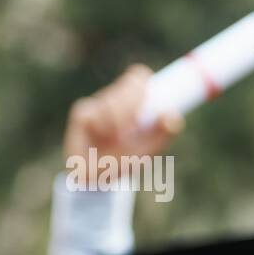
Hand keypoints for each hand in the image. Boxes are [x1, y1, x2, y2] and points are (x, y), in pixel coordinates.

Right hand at [63, 65, 182, 187]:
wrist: (99, 178)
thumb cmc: (127, 159)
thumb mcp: (151, 148)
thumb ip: (166, 131)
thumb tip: (170, 113)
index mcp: (135, 102)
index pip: (139, 76)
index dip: (143, 83)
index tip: (148, 99)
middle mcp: (116, 98)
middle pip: (129, 84)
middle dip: (135, 104)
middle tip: (134, 126)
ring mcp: (98, 103)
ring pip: (113, 99)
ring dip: (121, 119)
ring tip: (119, 138)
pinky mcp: (82, 112)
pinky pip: (96, 113)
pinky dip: (105, 127)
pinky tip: (104, 137)